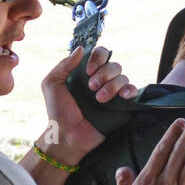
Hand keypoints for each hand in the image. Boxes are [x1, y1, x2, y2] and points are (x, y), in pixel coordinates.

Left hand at [37, 45, 137, 164]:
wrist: (67, 135)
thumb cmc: (57, 111)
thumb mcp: (52, 84)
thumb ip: (63, 65)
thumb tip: (81, 49)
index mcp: (87, 72)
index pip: (101, 54)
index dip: (98, 57)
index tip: (88, 70)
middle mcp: (102, 80)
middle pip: (114, 65)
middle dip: (104, 74)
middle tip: (91, 88)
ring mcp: (112, 93)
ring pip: (123, 78)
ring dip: (112, 86)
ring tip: (99, 99)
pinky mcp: (121, 107)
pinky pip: (133, 92)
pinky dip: (130, 91)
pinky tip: (122, 96)